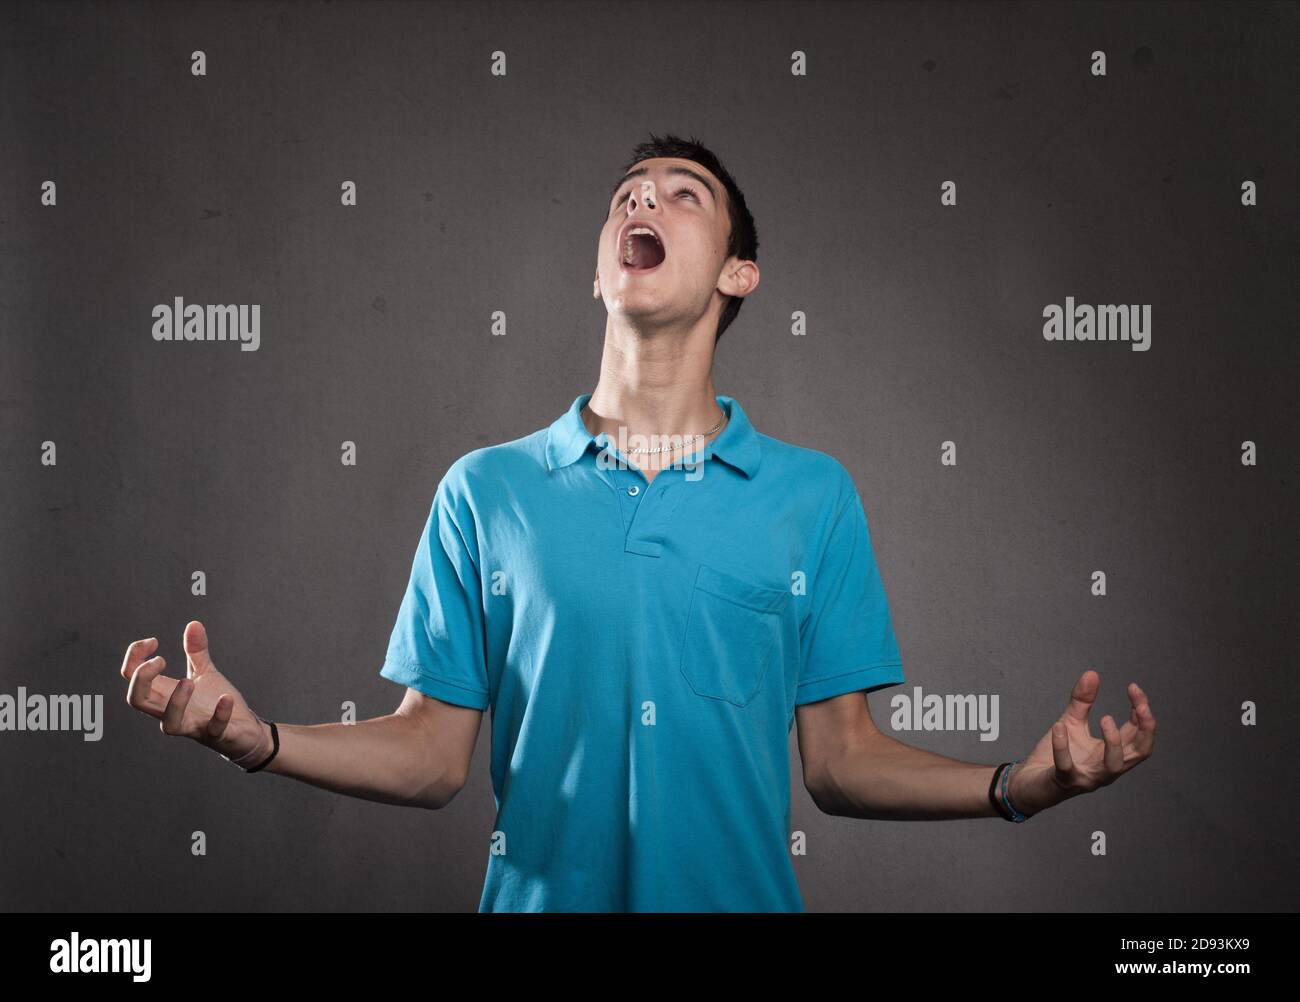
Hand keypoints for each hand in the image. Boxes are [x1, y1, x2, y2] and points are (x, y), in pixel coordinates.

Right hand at [121, 621, 270, 767]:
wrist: (243, 729)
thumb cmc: (212, 702)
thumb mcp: (204, 672)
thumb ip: (196, 651)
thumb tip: (193, 623)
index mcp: (163, 693)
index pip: (131, 677)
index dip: (134, 657)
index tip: (153, 641)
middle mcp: (171, 710)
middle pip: (137, 700)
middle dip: (141, 678)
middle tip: (160, 660)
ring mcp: (192, 725)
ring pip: (169, 724)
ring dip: (176, 702)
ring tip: (188, 681)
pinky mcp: (215, 734)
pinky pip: (213, 728)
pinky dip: (219, 714)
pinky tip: (226, 698)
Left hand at [1006, 670, 1155, 816]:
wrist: (1029, 783)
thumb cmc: (1054, 757)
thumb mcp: (1071, 723)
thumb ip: (1082, 701)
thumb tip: (1092, 673)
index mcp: (1112, 754)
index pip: (1139, 733)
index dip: (1142, 712)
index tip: (1134, 688)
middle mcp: (1106, 768)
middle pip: (1139, 752)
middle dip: (1145, 728)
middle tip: (1139, 705)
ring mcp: (1088, 777)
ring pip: (1113, 765)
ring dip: (1114, 742)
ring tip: (1106, 717)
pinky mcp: (1065, 781)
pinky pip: (1067, 766)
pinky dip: (1063, 746)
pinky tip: (1059, 726)